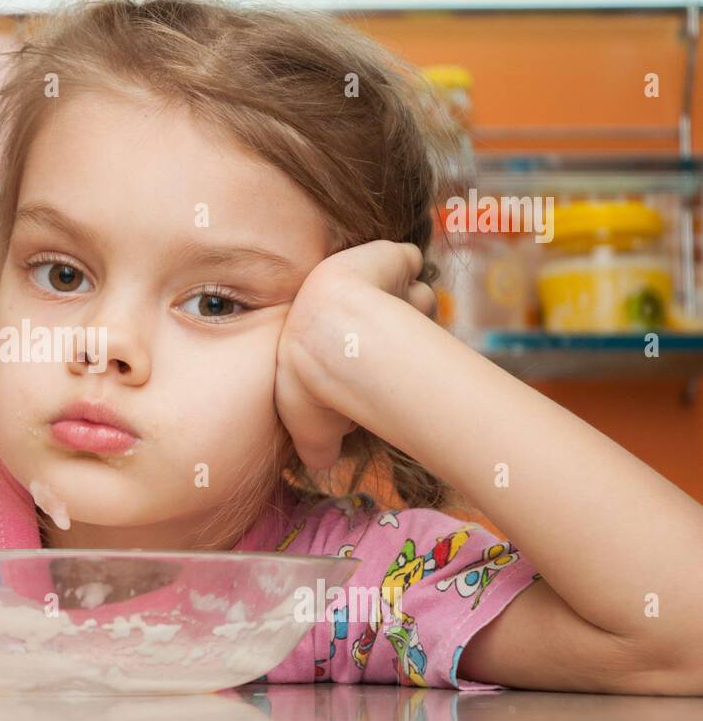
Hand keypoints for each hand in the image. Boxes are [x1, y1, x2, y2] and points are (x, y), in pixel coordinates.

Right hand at [274, 241, 436, 470]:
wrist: (327, 334)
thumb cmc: (308, 378)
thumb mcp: (304, 425)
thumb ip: (316, 442)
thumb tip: (321, 463)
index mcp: (325, 332)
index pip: (361, 339)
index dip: (374, 359)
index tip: (375, 379)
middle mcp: (351, 302)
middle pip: (393, 313)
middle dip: (400, 329)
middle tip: (401, 353)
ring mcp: (373, 275)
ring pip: (411, 293)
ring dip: (416, 309)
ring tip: (411, 329)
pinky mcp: (393, 257)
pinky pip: (413, 262)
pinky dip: (415, 275)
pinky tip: (413, 295)